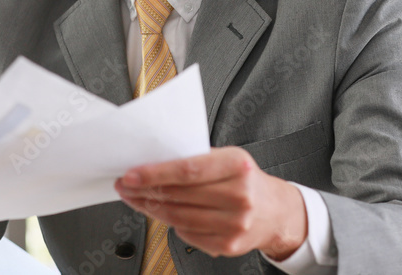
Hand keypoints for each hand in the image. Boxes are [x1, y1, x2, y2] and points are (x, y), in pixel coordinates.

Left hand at [114, 147, 306, 260]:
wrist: (275, 212)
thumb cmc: (245, 180)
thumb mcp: (227, 158)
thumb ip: (195, 159)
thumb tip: (152, 163)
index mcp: (237, 165)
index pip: (187, 170)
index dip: (154, 174)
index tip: (131, 175)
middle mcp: (239, 195)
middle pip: (179, 196)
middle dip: (145, 191)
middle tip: (125, 186)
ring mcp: (235, 223)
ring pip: (178, 217)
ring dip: (150, 208)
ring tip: (136, 199)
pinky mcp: (228, 244)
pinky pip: (187, 233)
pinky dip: (169, 223)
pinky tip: (163, 212)